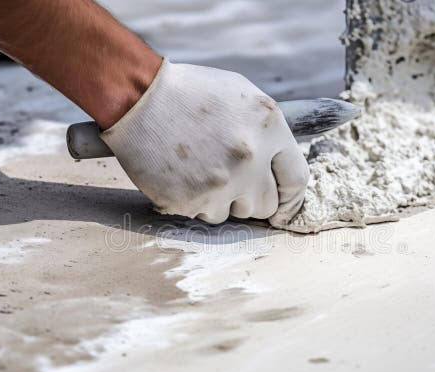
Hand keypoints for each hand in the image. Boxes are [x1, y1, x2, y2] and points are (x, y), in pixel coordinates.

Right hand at [100, 60, 309, 224]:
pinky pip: (202, 215)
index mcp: (268, 128)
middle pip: (266, 205)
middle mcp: (250, 159)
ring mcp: (220, 184)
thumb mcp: (242, 96)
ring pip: (232, 214)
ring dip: (220, 200)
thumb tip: (282, 165)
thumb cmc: (189, 93)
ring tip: (199, 169)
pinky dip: (194, 201)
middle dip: (251, 199)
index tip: (283, 206)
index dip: (291, 199)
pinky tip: (181, 175)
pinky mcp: (190, 202)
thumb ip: (268, 131)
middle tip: (233, 184)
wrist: (137, 98)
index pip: (296, 180)